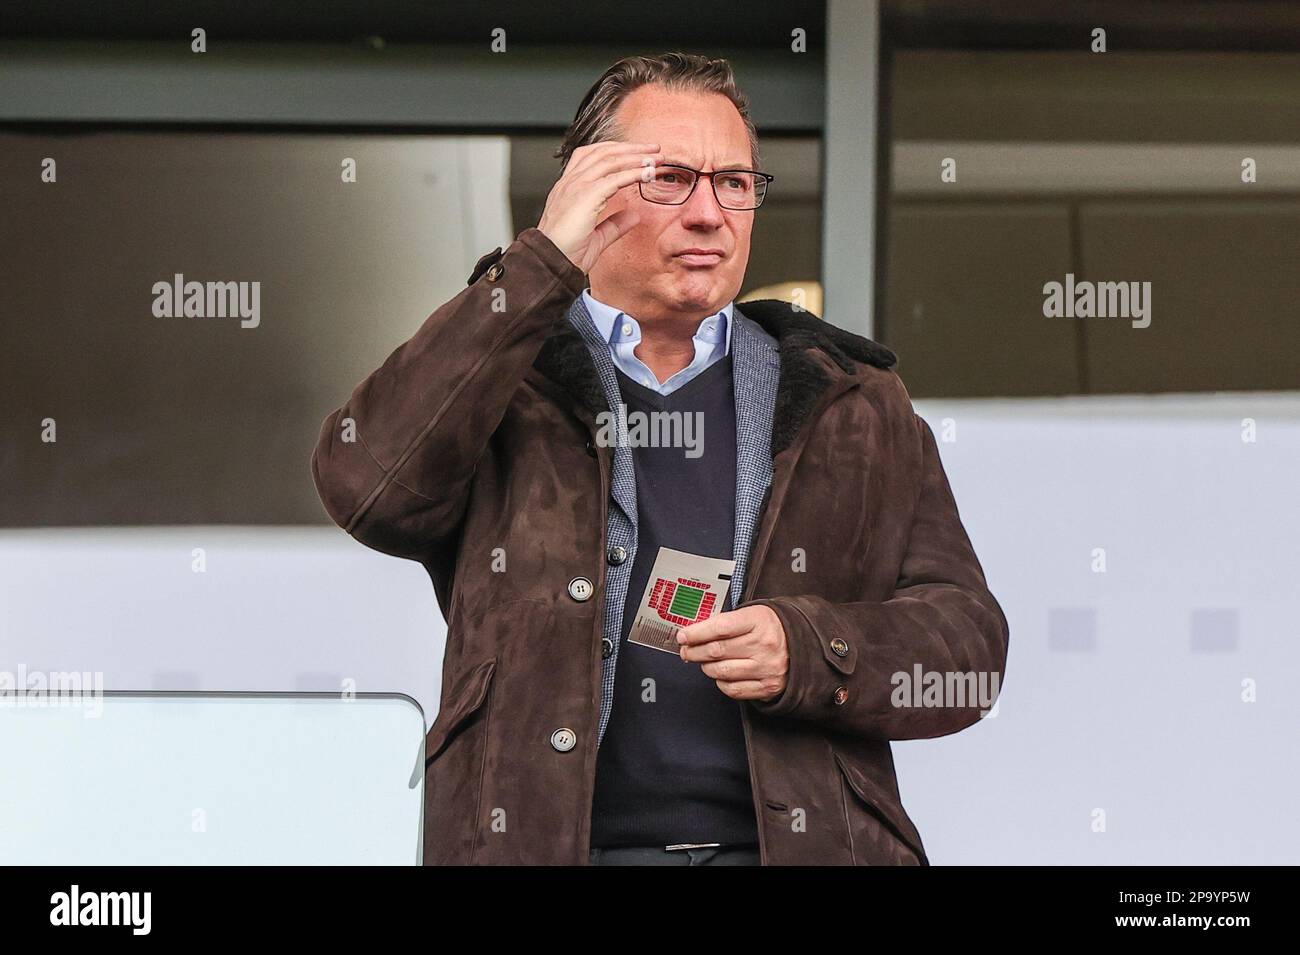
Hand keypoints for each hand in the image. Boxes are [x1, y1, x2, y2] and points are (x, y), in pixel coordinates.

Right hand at [536, 140, 663, 273]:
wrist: (550, 262)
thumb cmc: (565, 253)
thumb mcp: (596, 237)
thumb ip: (614, 224)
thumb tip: (633, 216)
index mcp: (568, 188)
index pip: (591, 157)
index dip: (616, 152)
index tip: (637, 154)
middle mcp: (570, 182)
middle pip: (603, 152)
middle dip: (631, 148)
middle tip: (653, 148)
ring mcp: (576, 186)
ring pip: (610, 160)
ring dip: (636, 157)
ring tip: (655, 158)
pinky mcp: (585, 196)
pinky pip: (614, 178)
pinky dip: (633, 173)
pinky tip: (647, 174)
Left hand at [675, 605, 788, 702]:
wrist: (803, 645)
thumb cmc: (772, 628)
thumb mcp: (753, 614)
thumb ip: (726, 622)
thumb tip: (694, 632)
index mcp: (759, 622)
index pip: (720, 627)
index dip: (696, 633)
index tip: (683, 636)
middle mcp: (764, 645)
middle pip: (716, 651)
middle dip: (694, 651)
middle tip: (686, 650)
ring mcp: (766, 668)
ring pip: (721, 671)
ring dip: (705, 667)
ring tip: (704, 662)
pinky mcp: (767, 687)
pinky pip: (733, 689)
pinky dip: (720, 683)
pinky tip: (720, 675)